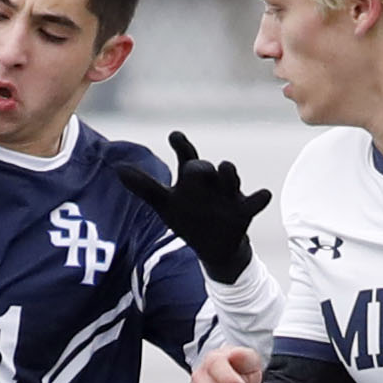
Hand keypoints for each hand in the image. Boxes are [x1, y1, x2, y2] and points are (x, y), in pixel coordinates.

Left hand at [115, 131, 272, 283]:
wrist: (215, 247)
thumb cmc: (189, 219)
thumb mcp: (165, 205)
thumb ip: (145, 187)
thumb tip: (118, 169)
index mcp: (191, 178)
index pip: (185, 157)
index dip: (180, 145)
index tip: (175, 136)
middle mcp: (210, 182)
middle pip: (206, 168)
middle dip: (201, 167)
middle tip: (195, 168)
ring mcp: (228, 194)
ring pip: (231, 177)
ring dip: (230, 173)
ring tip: (227, 167)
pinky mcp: (244, 211)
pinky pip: (255, 202)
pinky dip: (260, 198)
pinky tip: (263, 194)